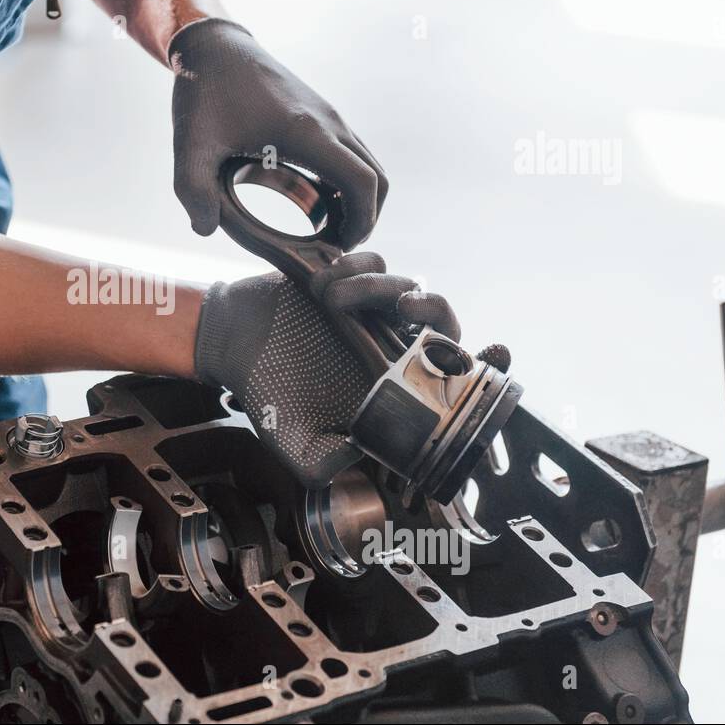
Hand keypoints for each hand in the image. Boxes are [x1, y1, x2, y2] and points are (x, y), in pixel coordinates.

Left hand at [169, 18, 385, 248]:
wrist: (214, 47)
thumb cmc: (204, 94)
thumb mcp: (190, 145)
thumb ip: (193, 190)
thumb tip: (205, 230)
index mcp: (307, 132)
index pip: (363, 183)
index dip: (362, 222)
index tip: (339, 248)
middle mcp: (329, 122)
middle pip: (378, 178)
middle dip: (365, 217)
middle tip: (334, 246)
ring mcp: (330, 116)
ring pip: (368, 165)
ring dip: (358, 200)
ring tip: (326, 230)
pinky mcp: (322, 114)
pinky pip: (352, 154)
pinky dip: (347, 182)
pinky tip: (314, 201)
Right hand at [192, 258, 457, 487]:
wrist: (229, 339)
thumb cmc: (262, 390)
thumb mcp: (286, 439)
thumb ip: (318, 463)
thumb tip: (360, 453)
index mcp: (386, 383)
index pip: (446, 375)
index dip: (479, 364)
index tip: (495, 349)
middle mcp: (387, 343)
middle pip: (443, 322)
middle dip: (435, 310)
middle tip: (405, 309)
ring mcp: (371, 307)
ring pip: (407, 286)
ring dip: (375, 287)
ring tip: (328, 301)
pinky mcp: (350, 275)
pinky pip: (374, 260)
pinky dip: (355, 266)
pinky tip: (320, 284)